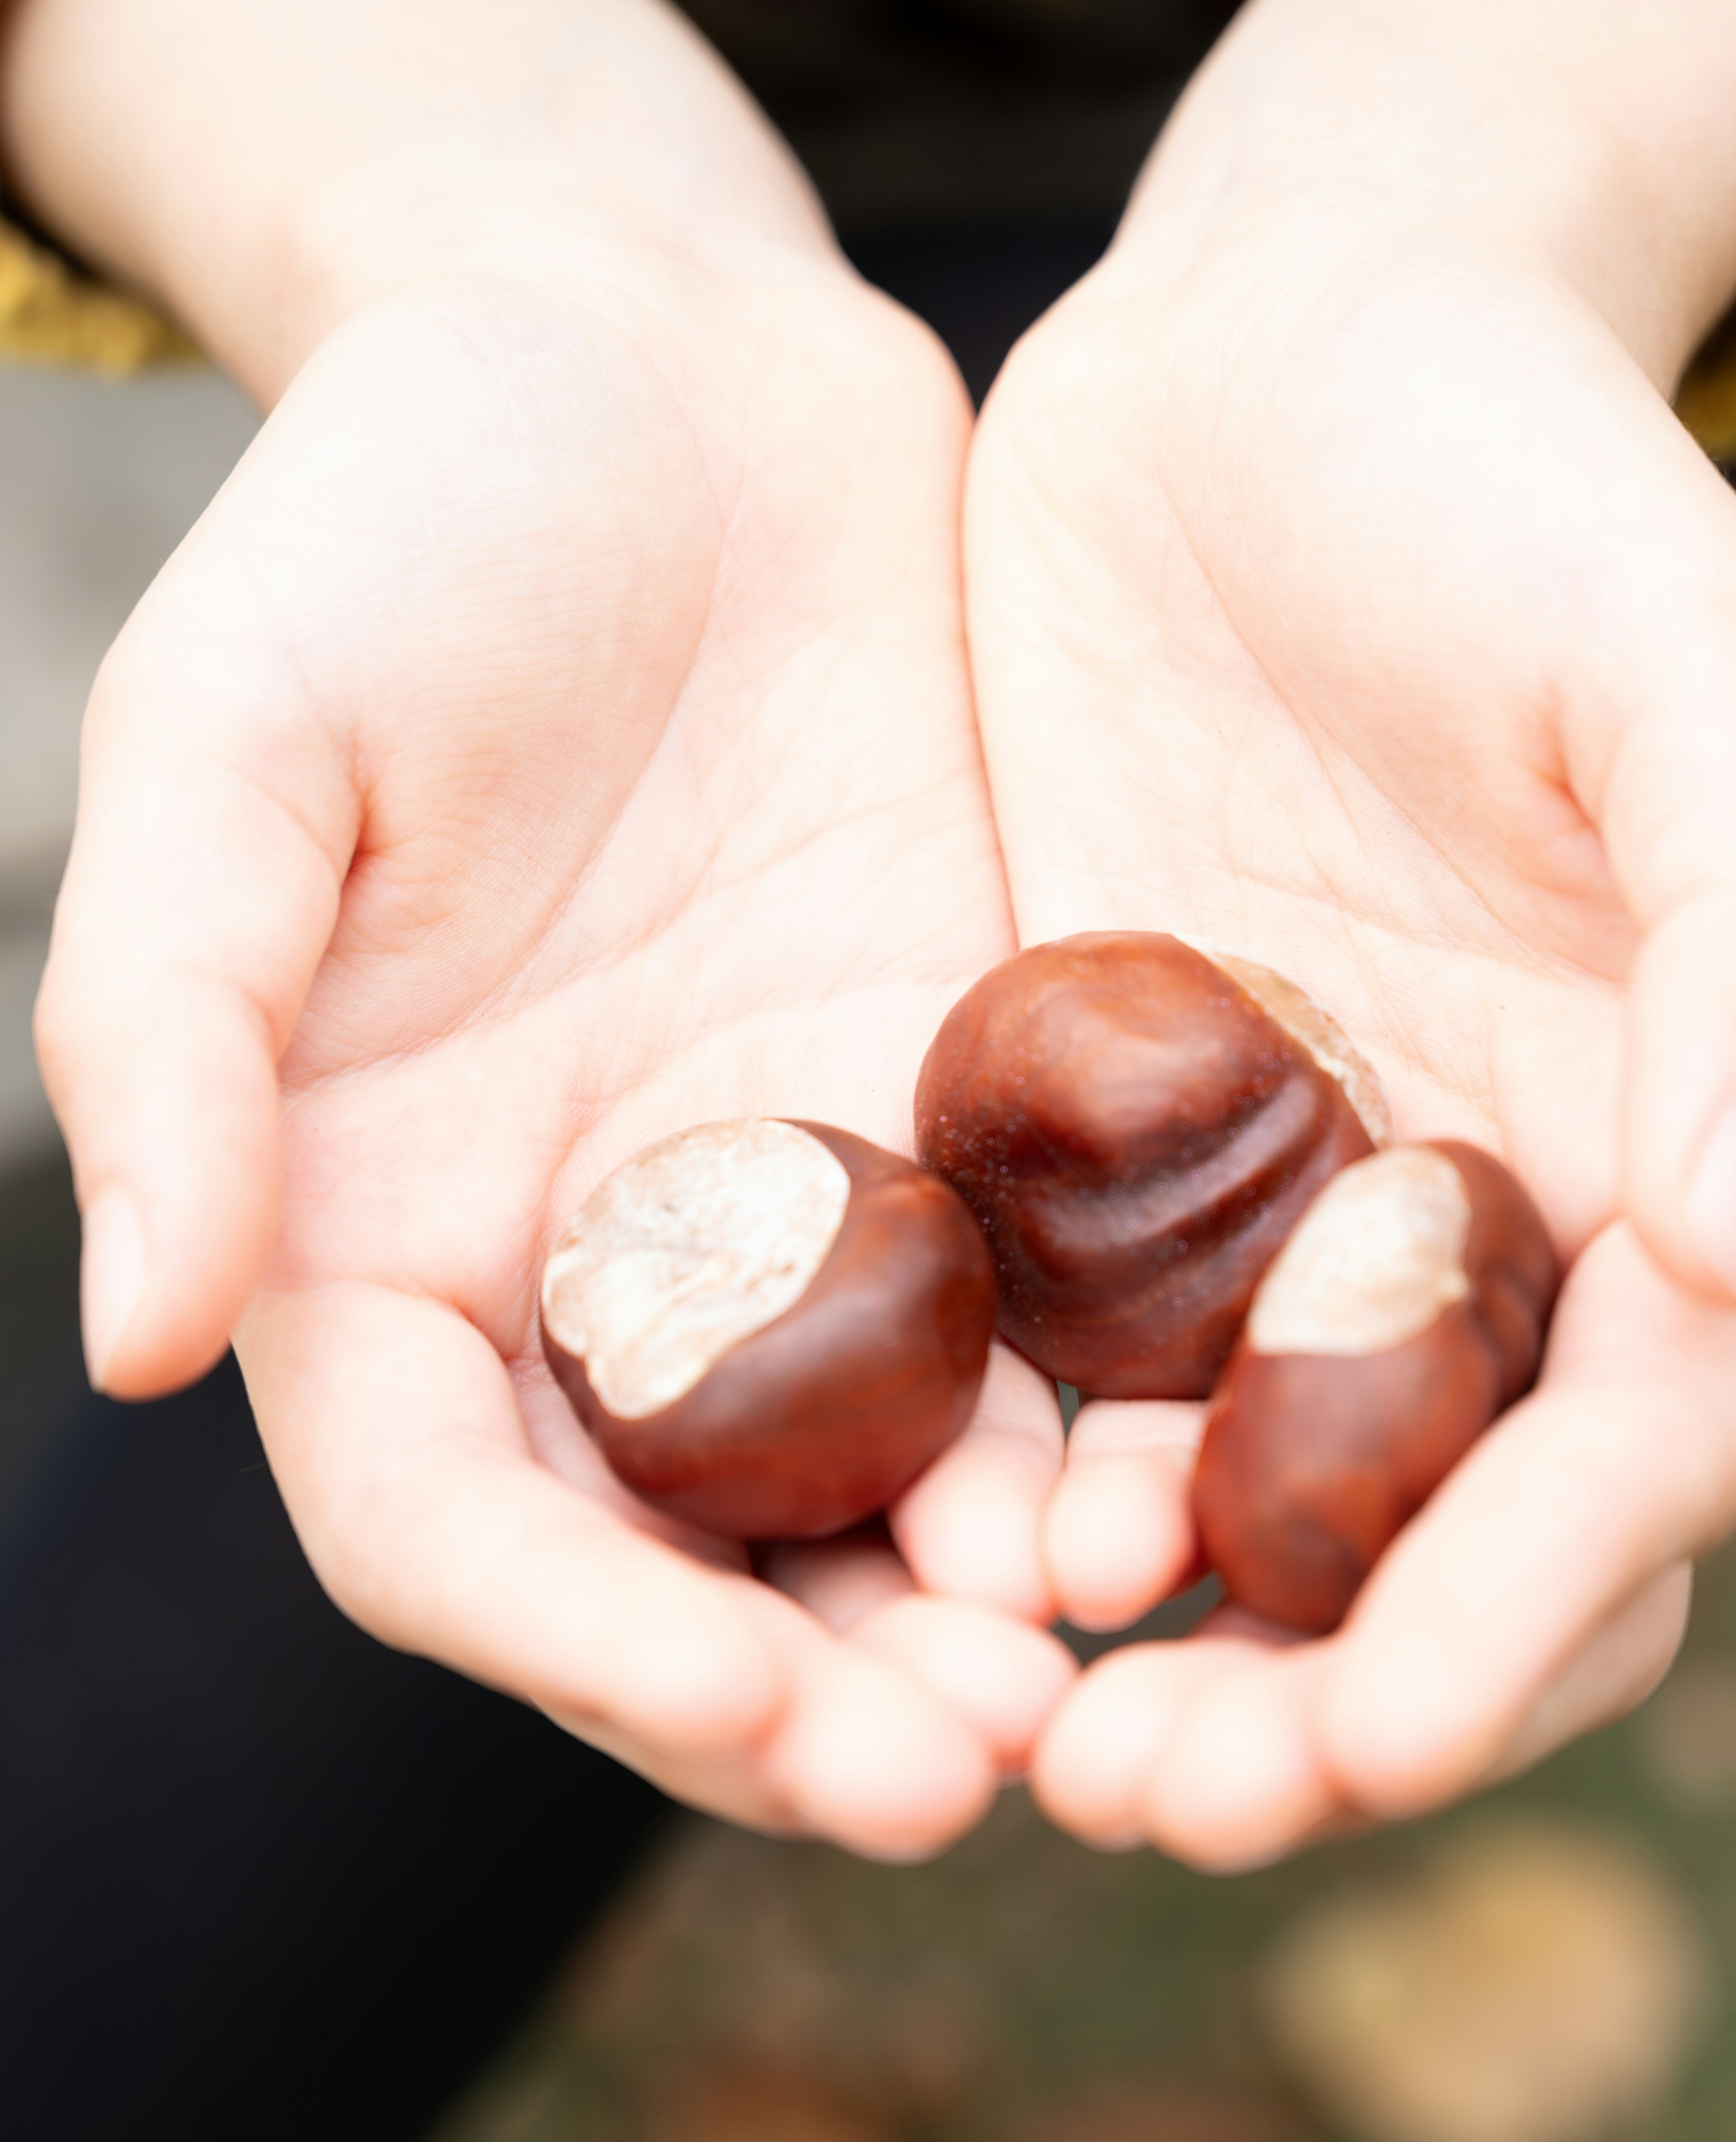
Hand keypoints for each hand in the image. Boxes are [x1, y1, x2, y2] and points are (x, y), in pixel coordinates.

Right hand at [10, 0, 1070, 1853]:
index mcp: (375, 1240)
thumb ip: (173, 1030)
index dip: (581, 1644)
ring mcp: (788, 1224)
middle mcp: (584, 1281)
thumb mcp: (234, 743)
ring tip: (1104, 1676)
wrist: (649, 369)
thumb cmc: (392, 526)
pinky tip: (1196, 1489)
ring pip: (874, 1502)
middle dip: (812, 1696)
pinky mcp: (960, 1136)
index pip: (453, 1526)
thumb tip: (134, 1337)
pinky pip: (1033, 1334)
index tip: (745, 1708)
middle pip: (680, 1574)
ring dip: (976, 1616)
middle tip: (967, 1772)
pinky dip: (1097, 1433)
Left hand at [964, 0, 1735, 1864]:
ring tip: (1027, 1749)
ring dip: (1150, 1664)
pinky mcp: (1106, 1156)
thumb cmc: (1524, 479)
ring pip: (1241, 1518)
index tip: (1376, 1736)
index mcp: (1669, 1160)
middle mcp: (1482, 1231)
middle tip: (1151, 1804)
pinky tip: (931, 1556)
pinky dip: (1016, 1497)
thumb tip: (1734, 1247)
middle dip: (1321, 1710)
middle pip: (1432, 1553)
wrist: (1282, 357)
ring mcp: (1285, 1215)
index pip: (1628, 1463)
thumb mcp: (1691, 666)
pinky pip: (1068, 1377)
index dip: (1520, 1618)